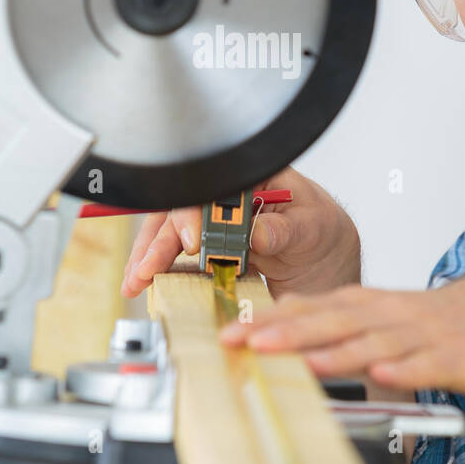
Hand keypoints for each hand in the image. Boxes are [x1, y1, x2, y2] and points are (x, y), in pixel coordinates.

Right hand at [120, 165, 360, 298]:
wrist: (329, 264)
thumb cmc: (325, 234)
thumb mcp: (315, 229)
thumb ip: (285, 230)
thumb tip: (255, 233)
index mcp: (254, 178)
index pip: (212, 187)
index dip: (195, 212)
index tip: (192, 242)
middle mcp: (229, 198)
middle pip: (182, 210)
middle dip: (160, 240)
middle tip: (147, 270)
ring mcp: (216, 224)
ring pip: (172, 233)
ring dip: (150, 257)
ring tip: (135, 281)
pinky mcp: (211, 251)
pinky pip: (179, 257)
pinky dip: (160, 271)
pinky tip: (144, 285)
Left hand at [217, 278, 464, 396]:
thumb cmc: (429, 318)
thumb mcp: (372, 310)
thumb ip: (327, 316)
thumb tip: (275, 318)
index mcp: (364, 305)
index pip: (308, 310)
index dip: (269, 321)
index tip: (231, 333)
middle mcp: (385, 317)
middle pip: (333, 324)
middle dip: (290, 333)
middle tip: (250, 342)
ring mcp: (418, 337)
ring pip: (374, 343)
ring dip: (339, 352)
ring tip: (307, 361)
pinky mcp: (452, 358)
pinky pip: (425, 365)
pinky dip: (405, 369)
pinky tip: (385, 374)